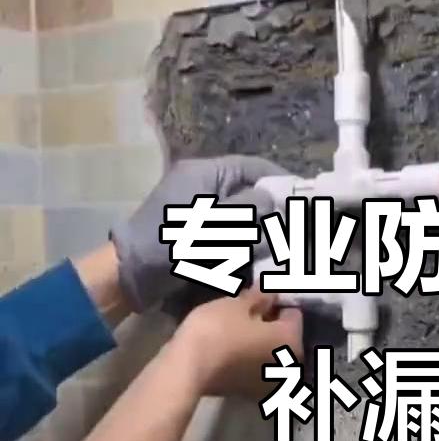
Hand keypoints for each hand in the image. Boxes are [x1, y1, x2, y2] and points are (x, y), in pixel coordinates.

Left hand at [110, 155, 289, 313]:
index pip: (253, 167)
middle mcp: (203, 186)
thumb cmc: (173, 242)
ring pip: (241, 214)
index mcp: (206, 173)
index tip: (304, 196)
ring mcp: (198, 210)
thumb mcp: (218, 223)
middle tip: (296, 225)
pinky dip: (244, 242)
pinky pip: (228, 231)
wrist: (132, 273)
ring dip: (259, 229)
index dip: (281, 179)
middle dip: (272, 208)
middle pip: (249, 190)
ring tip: (281, 244)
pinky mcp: (196, 233)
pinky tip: (258, 256)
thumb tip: (275, 197)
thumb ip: (251, 207)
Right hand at [174, 287, 302, 399]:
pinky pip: (254, 367)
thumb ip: (260, 297)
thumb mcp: (238, 305)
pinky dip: (247, 357)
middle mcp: (289, 366)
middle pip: (284, 336)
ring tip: (234, 327)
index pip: (293, 314)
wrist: (187, 370)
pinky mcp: (249, 393)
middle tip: (244, 310)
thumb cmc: (217, 331)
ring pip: (270, 353)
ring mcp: (270, 383)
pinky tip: (229, 346)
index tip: (257, 296)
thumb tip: (271, 294)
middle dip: (268, 323)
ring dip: (258, 341)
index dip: (275, 302)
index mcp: (291, 341)